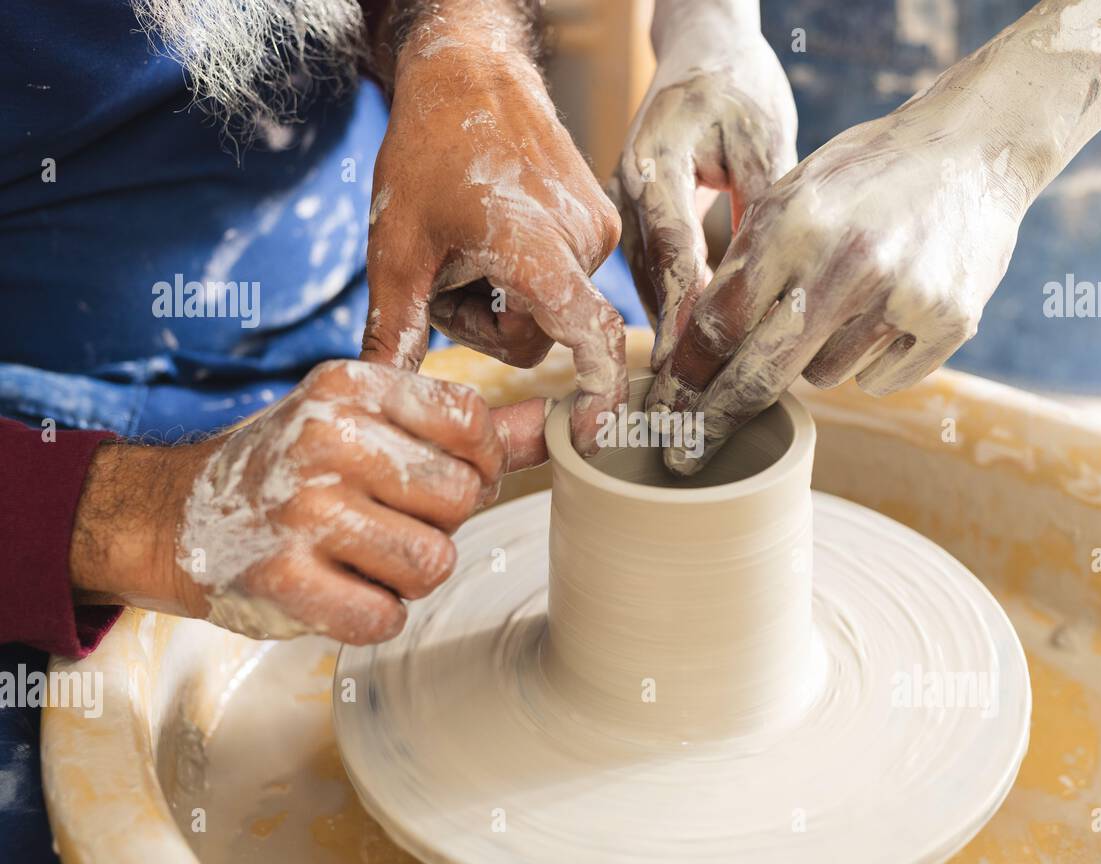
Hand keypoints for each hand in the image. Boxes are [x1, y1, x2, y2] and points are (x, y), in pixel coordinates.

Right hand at [70, 360, 547, 643]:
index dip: (478, 464)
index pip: (472, 422)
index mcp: (353, 386)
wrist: (176, 517)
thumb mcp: (369, 424)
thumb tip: (557, 424)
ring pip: (434, 563)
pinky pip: (384, 617)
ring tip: (360, 556)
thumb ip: (464, 429)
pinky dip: (372, 616)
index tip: (443, 480)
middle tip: (385, 520)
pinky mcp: (281, 577)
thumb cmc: (296, 468)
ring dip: (407, 576)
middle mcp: (328, 438)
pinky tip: (336, 589)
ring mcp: (303, 509)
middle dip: (440, 524)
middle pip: (463, 499)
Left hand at [362, 24, 625, 454]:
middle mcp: (581, 241)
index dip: (595, 391)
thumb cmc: (427, 154)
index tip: (596, 435)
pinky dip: (527, 274)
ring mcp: (597, 230)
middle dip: (488, 323)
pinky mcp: (601, 223)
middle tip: (449, 273)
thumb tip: (381, 398)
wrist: (470, 74)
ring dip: (506, 297)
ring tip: (472, 243)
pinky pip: (564, 280)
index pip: (585, 333)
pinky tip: (497, 232)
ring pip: (550, 310)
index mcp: (535, 246)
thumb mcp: (395, 249)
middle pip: (539, 335)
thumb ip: (394, 330)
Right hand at [609, 0, 796, 371]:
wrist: (700, 49)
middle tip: (687, 403)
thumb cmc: (738, 84)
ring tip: (692, 395)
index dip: (681, 310)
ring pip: (648, 282)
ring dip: (672, 333)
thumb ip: (765, 206)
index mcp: (655, 161)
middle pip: (651, 277)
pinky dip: (676, 308)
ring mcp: (627, 204)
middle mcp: (629, 187)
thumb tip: (776, 282)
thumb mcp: (763, 137)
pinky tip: (698, 354)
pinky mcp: (639, 216)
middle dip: (672, 340)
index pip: (670, 249)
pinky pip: (655, 272)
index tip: (691, 361)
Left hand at [648, 101, 1024, 474]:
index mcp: (793, 223)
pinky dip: (875, 358)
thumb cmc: (866, 174)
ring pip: (822, 376)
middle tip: (686, 457)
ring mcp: (902, 294)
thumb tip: (691, 348)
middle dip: (715, 420)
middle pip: (760, 373)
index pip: (718, 325)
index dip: (684, 381)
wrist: (976, 148)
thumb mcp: (793, 193)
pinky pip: (879, 379)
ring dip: (817, 357)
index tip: (661, 419)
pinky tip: (892, 307)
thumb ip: (746, 263)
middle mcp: (845, 262)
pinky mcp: (949, 321)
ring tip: (848, 299)